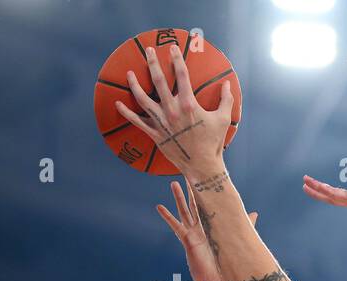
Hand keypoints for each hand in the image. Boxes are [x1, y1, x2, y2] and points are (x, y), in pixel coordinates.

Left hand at [115, 43, 232, 178]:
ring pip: (142, 98)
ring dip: (134, 84)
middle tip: (148, 51)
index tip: (172, 48)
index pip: (181, 75)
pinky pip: (136, 121)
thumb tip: (228, 84)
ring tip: (129, 73)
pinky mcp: (155, 134)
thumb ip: (226, 100)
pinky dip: (126, 112)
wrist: (203, 165)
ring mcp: (162, 122)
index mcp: (189, 104)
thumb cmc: (214, 142)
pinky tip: (118, 103)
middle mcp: (172, 110)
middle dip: (153, 63)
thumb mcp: (224, 119)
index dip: (176, 59)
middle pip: (158, 81)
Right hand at [157, 179, 257, 280]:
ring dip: (179, 197)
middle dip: (192, 190)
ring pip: (185, 210)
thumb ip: (244, 226)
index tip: (205, 178)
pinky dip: (167, 217)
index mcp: (212, 227)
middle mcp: (202, 228)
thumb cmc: (225, 263)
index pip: (209, 205)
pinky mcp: (187, 240)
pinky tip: (159, 207)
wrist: (217, 280)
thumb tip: (254, 214)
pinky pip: (176, 226)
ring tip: (173, 183)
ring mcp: (193, 233)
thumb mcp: (235, 240)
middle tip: (188, 173)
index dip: (206, 193)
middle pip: (196, 204)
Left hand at [302, 175, 346, 243]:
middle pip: (336, 195)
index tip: (320, 192)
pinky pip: (342, 197)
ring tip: (306, 181)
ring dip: (320, 188)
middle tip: (306, 182)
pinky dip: (330, 192)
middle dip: (320, 189)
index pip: (344, 202)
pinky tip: (319, 188)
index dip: (331, 196)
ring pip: (336, 194)